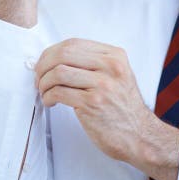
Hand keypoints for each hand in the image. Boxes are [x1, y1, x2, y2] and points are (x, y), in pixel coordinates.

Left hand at [34, 38, 178, 179]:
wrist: (139, 136)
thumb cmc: (123, 108)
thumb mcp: (116, 76)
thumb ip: (93, 63)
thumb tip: (56, 58)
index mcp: (115, 55)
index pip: (73, 43)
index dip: (51, 52)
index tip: (44, 64)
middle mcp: (111, 66)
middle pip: (63, 54)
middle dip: (44, 65)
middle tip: (39, 78)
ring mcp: (103, 84)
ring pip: (58, 72)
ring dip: (44, 83)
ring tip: (44, 92)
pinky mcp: (93, 103)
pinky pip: (59, 92)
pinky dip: (48, 96)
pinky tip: (50, 102)